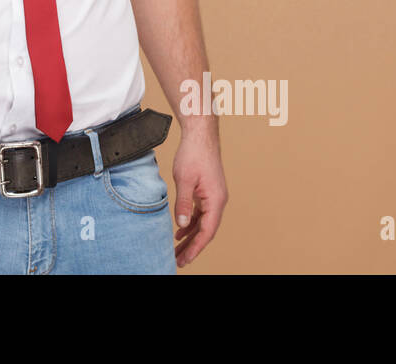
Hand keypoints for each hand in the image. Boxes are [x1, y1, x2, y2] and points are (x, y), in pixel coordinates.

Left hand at [170, 127, 226, 267]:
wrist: (200, 135)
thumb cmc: (194, 154)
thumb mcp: (184, 180)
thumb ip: (183, 204)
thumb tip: (181, 225)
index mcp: (216, 200)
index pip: (207, 231)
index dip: (195, 248)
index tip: (184, 260)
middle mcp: (218, 201)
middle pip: (205, 231)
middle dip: (192, 247)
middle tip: (178, 261)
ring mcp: (213, 197)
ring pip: (202, 223)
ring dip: (190, 237)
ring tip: (177, 250)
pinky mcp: (207, 192)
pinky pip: (200, 214)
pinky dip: (190, 223)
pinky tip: (180, 231)